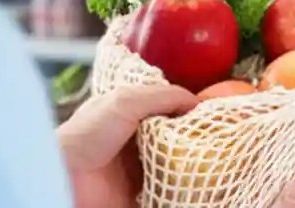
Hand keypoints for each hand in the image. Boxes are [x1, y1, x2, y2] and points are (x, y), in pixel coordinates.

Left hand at [56, 84, 294, 207]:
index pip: (171, 112)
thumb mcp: (125, 102)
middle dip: (202, 143)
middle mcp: (139, 146)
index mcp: (132, 118)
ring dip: (199, 170)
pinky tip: (210, 188)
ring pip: (180, 171)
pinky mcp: (143, 200)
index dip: (193, 112)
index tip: (220, 114)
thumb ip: (161, 96)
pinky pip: (174, 195)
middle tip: (232, 142)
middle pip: (179, 142)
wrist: (62, 178)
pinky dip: (190, 193)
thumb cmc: (86, 135)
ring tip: (230, 165)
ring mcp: (142, 175)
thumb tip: (195, 100)